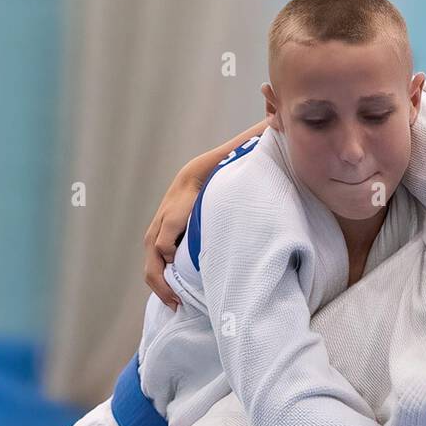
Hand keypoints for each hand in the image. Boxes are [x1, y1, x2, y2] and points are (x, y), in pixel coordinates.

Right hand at [143, 120, 266, 307]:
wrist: (199, 171)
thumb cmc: (222, 167)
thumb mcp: (235, 154)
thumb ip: (253, 140)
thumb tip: (275, 121)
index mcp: (184, 193)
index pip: (168, 229)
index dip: (172, 251)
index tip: (181, 267)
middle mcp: (167, 210)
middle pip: (154, 246)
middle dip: (162, 274)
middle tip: (179, 298)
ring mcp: (161, 225)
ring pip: (150, 257)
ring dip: (160, 282)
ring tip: (176, 304)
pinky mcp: (161, 237)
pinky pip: (155, 262)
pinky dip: (161, 281)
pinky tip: (176, 300)